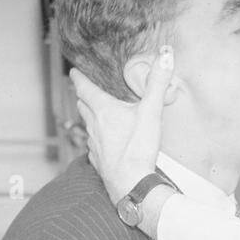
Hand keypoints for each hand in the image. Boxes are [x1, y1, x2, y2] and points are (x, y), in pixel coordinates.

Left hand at [70, 60, 174, 203]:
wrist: (130, 183)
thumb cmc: (138, 148)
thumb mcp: (151, 112)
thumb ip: (157, 83)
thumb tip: (165, 56)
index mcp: (103, 110)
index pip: (85, 88)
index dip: (79, 78)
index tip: (74, 71)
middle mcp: (94, 125)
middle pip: (83, 106)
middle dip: (83, 96)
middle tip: (85, 90)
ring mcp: (94, 144)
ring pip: (86, 125)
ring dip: (89, 116)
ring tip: (95, 113)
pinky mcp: (98, 159)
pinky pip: (93, 144)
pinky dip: (96, 138)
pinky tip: (103, 141)